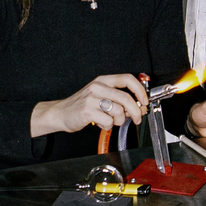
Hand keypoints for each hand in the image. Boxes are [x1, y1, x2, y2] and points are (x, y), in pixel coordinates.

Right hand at [31, 73, 148, 140]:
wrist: (61, 113)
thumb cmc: (82, 105)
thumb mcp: (101, 96)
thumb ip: (119, 99)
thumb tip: (139, 107)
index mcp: (103, 80)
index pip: (127, 79)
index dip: (140, 90)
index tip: (144, 101)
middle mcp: (97, 86)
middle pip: (126, 98)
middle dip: (136, 111)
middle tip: (137, 118)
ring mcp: (91, 99)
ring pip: (118, 111)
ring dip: (119, 120)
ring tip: (111, 121)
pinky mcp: (87, 111)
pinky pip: (108, 122)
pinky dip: (108, 126)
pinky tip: (100, 123)